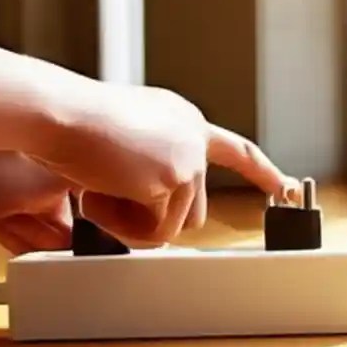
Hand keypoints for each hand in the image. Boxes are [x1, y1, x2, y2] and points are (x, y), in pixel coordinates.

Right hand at [33, 83, 298, 243]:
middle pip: (194, 208)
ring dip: (134, 224)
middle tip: (107, 198)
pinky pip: (157, 232)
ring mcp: (189, 157)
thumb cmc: (72, 126)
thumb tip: (161, 214)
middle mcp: (194, 134)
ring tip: (98, 191)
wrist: (57, 113)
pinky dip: (125, 227)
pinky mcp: (177, 178)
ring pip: (175, 226)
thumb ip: (152, 168)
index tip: (288, 189)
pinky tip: (99, 197)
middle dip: (154, 218)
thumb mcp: (123, 142)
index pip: (236, 151)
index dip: (263, 173)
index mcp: (183, 120)